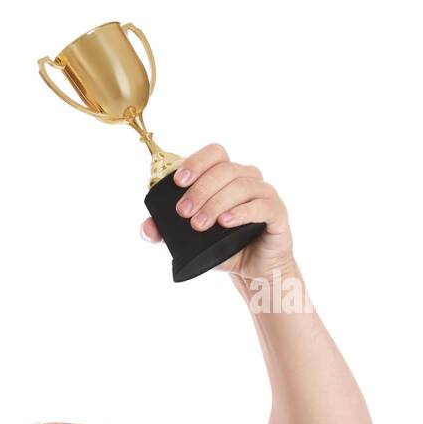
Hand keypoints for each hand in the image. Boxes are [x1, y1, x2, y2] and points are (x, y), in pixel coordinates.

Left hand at [139, 143, 293, 280]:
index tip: (178, 182)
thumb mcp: (190, 240)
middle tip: (183, 212)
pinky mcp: (276, 212)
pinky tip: (226, 222)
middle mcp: (247, 178)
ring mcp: (264, 193)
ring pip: (241, 185)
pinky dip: (241, 212)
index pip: (214, 154)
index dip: (196, 162)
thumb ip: (166, 232)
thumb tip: (146, 228)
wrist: (252, 269)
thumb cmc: (223, 247)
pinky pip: (261, 205)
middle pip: (225, 170)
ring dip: (216, 203)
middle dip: (200, 190)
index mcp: (226, 176)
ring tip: (199, 224)